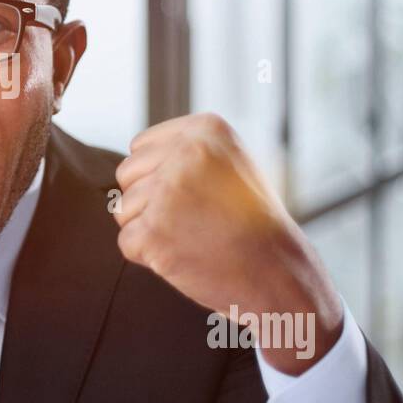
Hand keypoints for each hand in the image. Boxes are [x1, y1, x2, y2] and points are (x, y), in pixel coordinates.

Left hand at [112, 113, 341, 373]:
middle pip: (127, 175)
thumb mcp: (229, 165)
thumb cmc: (252, 224)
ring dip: (150, 230)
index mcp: (205, 129)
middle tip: (193, 220)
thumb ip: (182, 153)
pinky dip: (149, 257)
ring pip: (123, 209)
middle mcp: (186, 153)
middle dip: (148, 202)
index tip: (195, 196)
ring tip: (194, 236)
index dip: (158, 177)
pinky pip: (127, 242)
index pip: (140, 147)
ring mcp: (168, 192)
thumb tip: (130, 163)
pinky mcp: (155, 231)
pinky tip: (185, 255)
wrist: (279, 273)